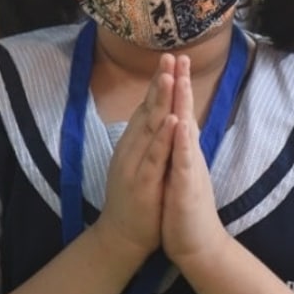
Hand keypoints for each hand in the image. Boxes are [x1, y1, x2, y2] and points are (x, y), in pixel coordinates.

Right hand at [96, 54, 176, 260]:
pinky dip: (163, 138)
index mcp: (133, 145)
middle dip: (160, 83)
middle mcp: (131, 149)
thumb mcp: (138, 164)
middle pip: (147, 110)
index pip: (147, 108)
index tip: (170, 59)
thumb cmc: (135, 200)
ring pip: (149, 129)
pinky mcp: (142, 183)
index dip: (158, 83)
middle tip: (170, 56)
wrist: (121, 237)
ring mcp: (135, 165)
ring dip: (159, 102)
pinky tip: (173, 121)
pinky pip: (154, 157)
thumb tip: (153, 117)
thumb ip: (145, 141)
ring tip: (170, 77)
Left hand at [161, 55, 229, 267]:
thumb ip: (180, 151)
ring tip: (180, 78)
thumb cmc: (185, 211)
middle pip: (185, 113)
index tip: (173, 61)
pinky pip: (183, 162)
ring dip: (183, 105)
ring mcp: (189, 169)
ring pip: (186, 131)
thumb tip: (179, 130)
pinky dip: (182, 142)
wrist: (198, 246)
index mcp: (183, 152)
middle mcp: (189, 155)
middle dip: (181, 84)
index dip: (176, 87)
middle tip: (181, 54)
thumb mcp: (180, 174)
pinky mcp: (186, 187)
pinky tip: (181, 125)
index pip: (179, 113)